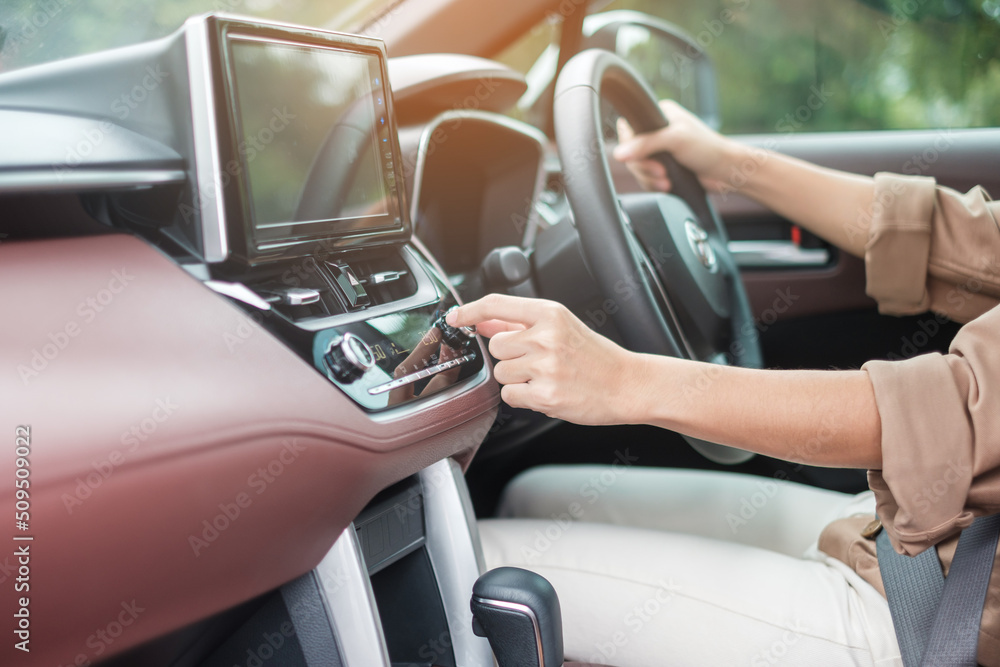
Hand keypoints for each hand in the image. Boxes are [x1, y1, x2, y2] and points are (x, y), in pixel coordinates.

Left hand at [446, 294, 642, 424]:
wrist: (627, 384)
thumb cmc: (594, 357)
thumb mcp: (560, 327)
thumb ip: (519, 323)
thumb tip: (482, 320)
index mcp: (550, 314)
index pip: (496, 304)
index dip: (470, 311)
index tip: (456, 317)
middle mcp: (546, 337)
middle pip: (496, 346)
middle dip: (509, 357)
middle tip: (535, 362)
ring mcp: (546, 367)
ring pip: (501, 373)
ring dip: (516, 379)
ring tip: (544, 377)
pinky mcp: (546, 395)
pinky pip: (510, 396)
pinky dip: (523, 397)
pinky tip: (546, 392)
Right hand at [614, 100, 740, 193]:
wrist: (725, 172)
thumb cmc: (707, 149)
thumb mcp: (675, 140)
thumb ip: (646, 144)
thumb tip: (619, 153)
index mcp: (659, 115)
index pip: (629, 129)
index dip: (631, 147)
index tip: (645, 158)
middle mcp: (657, 131)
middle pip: (631, 153)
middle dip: (644, 167)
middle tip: (660, 172)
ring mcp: (660, 151)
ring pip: (638, 168)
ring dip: (650, 178)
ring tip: (666, 181)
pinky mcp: (663, 168)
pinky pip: (646, 179)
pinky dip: (654, 185)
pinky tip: (667, 184)